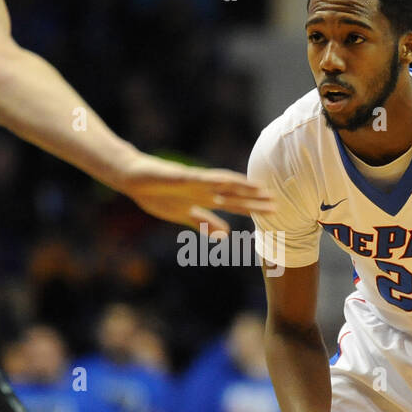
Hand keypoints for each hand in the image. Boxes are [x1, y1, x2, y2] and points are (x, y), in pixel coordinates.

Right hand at [115, 154, 274, 233]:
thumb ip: (204, 223)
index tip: (272, 212)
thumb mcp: (183, 215)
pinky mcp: (183, 177)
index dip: (253, 208)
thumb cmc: (156, 195)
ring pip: (224, 184)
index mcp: (205, 199)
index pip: (234, 204)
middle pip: (234, 195)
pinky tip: (231, 181)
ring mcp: (195, 182)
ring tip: (260, 190)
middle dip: (254, 200)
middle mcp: (205, 189)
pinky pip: (202, 179)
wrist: (134, 179)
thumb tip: (226, 234)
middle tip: (276, 203)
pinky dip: (216, 180)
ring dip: (241, 187)